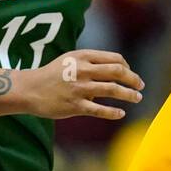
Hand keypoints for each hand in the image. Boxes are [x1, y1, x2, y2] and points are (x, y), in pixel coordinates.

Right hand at [19, 49, 143, 119]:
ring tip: (137, 98)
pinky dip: (114, 112)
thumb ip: (92, 62)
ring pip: (112, 89)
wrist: (30, 89)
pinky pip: (99, 110)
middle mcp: (82, 70)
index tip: (131, 74)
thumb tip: (118, 69)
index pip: (115, 59)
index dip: (127, 67)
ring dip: (129, 94)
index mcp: (83, 56)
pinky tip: (121, 113)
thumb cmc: (54, 74)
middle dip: (133, 79)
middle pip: (117, 71)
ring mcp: (79, 88)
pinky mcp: (74, 105)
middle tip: (140, 86)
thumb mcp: (71, 59)